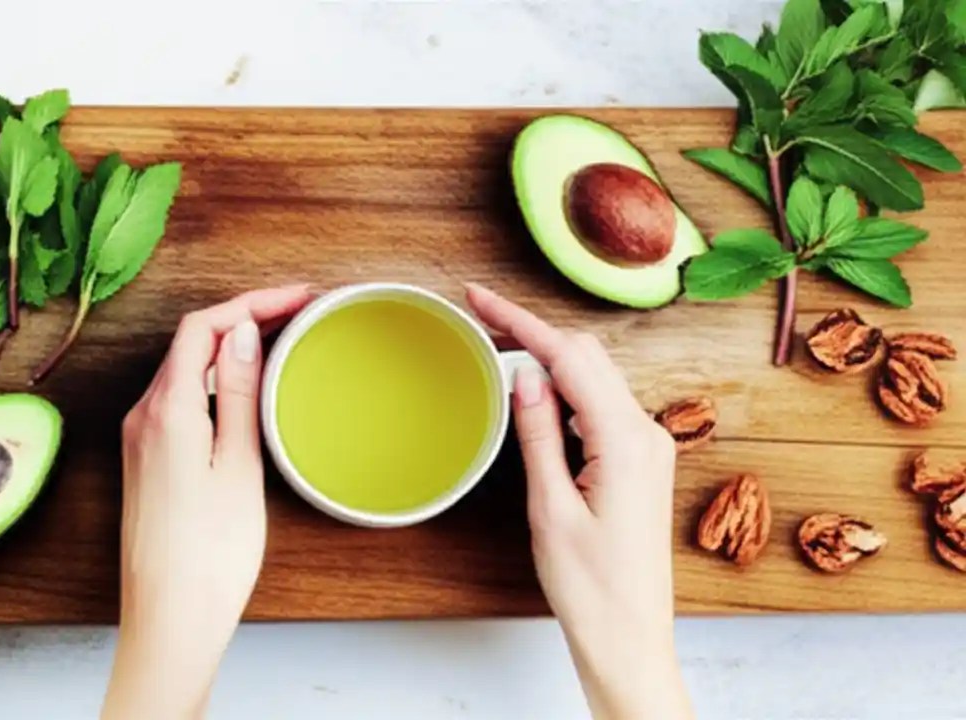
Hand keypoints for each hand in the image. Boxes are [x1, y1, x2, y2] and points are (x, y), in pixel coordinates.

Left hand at [102, 285, 312, 719]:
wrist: (169, 620)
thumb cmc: (209, 555)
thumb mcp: (238, 465)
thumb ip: (237, 394)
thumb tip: (242, 334)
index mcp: (166, 410)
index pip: (203, 326)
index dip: (251, 301)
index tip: (296, 296)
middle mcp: (142, 417)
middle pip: (190, 342)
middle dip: (242, 317)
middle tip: (296, 312)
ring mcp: (139, 440)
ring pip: (183, 370)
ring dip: (226, 348)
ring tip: (278, 343)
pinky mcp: (145, 462)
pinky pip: (176, 400)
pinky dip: (211, 381)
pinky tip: (241, 391)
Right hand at [466, 284, 692, 719]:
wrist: (629, 636)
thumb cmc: (591, 587)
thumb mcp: (551, 507)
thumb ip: (540, 434)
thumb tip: (526, 375)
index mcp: (626, 441)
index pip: (570, 357)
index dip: (521, 321)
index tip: (480, 298)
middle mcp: (645, 435)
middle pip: (588, 356)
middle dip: (534, 331)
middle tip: (480, 318)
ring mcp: (646, 447)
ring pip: (596, 377)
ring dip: (550, 357)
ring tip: (500, 348)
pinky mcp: (638, 461)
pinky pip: (601, 405)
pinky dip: (566, 387)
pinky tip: (536, 392)